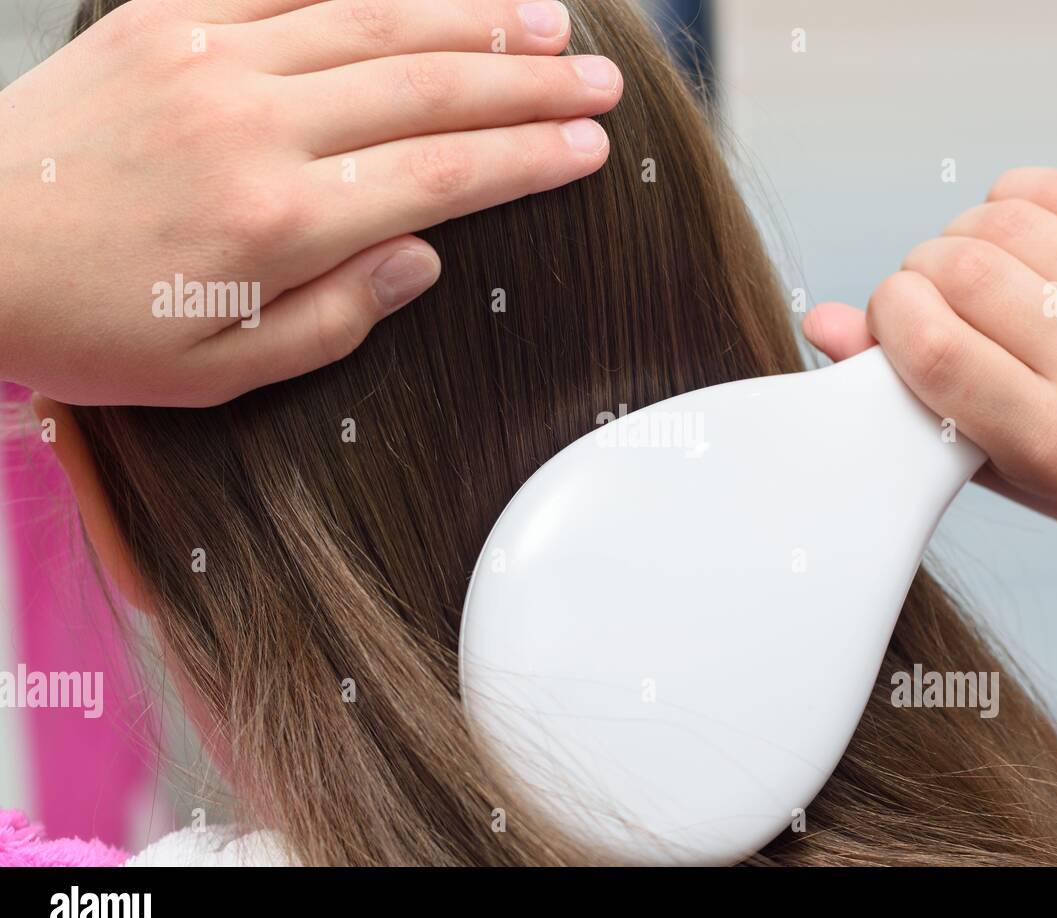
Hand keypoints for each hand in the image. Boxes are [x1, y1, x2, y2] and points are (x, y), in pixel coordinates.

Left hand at [0, 0, 619, 405]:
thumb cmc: (86, 323)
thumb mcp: (218, 372)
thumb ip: (336, 319)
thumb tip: (421, 257)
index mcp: (278, 223)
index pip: (443, 173)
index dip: (529, 157)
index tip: (590, 147)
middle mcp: (257, 125)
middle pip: (430, 87)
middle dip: (530, 81)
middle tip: (599, 82)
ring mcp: (211, 59)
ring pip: (377, 22)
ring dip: (474, 19)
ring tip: (550, 22)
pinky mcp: (167, 20)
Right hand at [805, 167, 1056, 644]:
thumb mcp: (992, 460)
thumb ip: (906, 395)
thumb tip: (822, 321)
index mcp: (1056, 444)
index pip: (931, 345)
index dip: (886, 313)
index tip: (888, 318)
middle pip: (961, 271)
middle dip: (919, 270)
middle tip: (929, 295)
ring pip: (1003, 220)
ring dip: (962, 232)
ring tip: (971, 267)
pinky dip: (1013, 196)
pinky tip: (1011, 226)